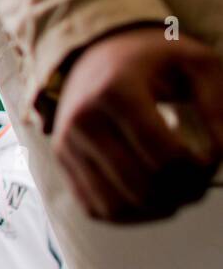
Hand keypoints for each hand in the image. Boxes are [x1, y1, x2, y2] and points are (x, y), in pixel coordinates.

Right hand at [52, 26, 222, 222]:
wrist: (98, 53)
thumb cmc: (154, 60)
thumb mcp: (199, 65)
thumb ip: (220, 109)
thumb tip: (221, 156)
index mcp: (115, 93)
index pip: (166, 159)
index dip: (201, 170)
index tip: (212, 158)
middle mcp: (82, 122)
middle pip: (144, 187)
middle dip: (183, 193)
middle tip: (199, 179)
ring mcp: (66, 144)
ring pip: (118, 207)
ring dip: (158, 209)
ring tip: (177, 190)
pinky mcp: (61, 162)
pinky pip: (97, 209)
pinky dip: (130, 214)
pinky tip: (151, 197)